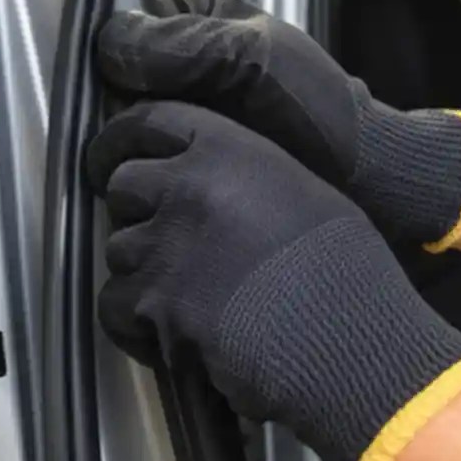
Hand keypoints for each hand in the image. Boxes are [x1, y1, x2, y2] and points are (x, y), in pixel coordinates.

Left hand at [87, 101, 460, 460]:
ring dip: (141, 270)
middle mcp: (187, 187)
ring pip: (118, 249)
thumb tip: (218, 185)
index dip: (122, 141)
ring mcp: (165, 246)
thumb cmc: (345, 272)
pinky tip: (167, 334)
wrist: (348, 338)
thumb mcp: (305, 192)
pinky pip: (114, 306)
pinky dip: (133, 323)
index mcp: (228, 150)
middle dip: (134, 210)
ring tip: (182, 293)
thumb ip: (247, 175)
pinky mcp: (155, 304)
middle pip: (123, 186)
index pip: (148, 122)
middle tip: (159, 235)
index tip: (113, 157)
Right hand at [97, 0, 460, 250]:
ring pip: (122, 127)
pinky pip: (142, 164)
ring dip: (129, 148)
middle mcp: (180, 66)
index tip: (123, 91)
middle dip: (122, 110)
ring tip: (154, 164)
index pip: (122, 31)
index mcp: (195, 19)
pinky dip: (144, 175)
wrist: (359, 182)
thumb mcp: (253, 60)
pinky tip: (157, 186)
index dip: (115, 62)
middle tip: (145, 134)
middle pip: (115, 83)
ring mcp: (179, 116)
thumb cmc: (319, 113)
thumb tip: (107, 46)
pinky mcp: (181, 162)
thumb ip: (182, 46)